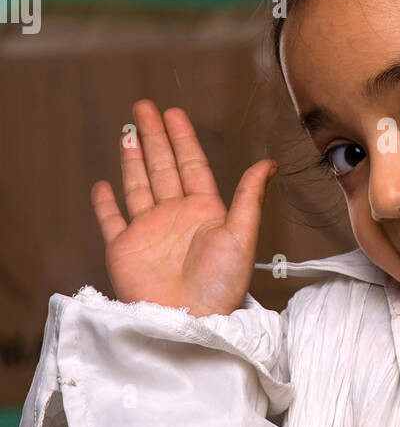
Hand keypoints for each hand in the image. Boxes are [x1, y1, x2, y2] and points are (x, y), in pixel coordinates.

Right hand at [91, 100, 277, 316]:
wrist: (191, 320)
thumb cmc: (221, 285)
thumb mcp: (242, 234)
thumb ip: (249, 196)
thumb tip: (270, 162)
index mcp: (203, 211)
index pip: (191, 164)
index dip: (182, 138)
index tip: (173, 113)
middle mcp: (175, 217)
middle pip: (161, 167)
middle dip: (154, 136)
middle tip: (144, 106)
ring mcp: (148, 232)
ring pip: (137, 186)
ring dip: (132, 159)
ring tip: (128, 131)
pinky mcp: (124, 249)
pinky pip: (112, 220)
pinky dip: (105, 203)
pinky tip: (103, 185)